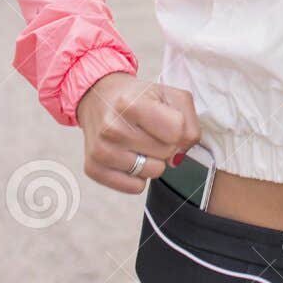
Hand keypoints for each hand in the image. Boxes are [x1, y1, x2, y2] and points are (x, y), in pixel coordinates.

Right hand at [75, 73, 201, 195]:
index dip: (179, 129)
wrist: (99, 98)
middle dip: (166, 144)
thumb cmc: (139, 97)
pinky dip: (139, 176)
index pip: (177, 132)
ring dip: (153, 161)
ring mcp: (101, 151)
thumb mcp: (171, 96)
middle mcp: (112, 129)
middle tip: (150, 130)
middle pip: (166, 153)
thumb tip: (178, 157)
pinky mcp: (93, 169)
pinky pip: (135, 187)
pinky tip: (130, 156)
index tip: (167, 121)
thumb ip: (189, 123)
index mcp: (132, 104)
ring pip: (153, 172)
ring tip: (140, 142)